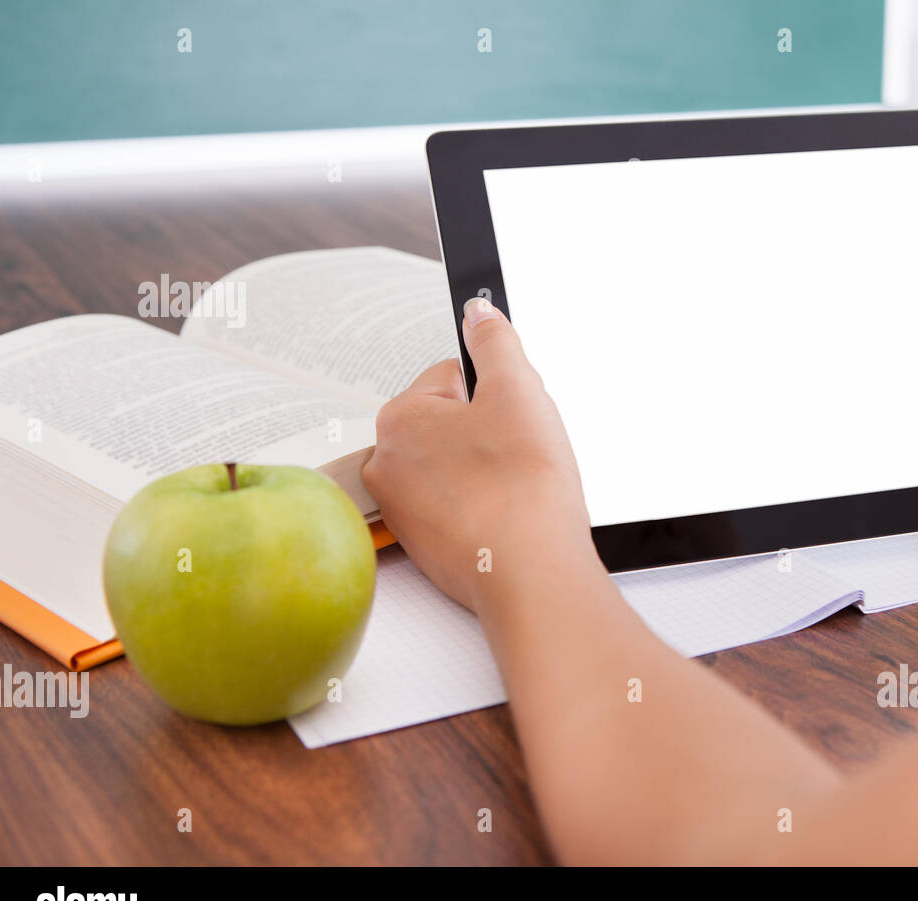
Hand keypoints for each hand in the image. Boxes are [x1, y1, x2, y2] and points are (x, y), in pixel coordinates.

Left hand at [362, 297, 594, 608]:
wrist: (529, 571)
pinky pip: (459, 510)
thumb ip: (495, 341)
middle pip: (451, 424)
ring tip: (514, 488)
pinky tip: (508, 517)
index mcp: (399, 418)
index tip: (515, 415)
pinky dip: (485, 510)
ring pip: (456, 468)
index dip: (497, 393)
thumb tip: (478, 312)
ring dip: (487, 472)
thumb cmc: (520, 487)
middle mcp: (388, 464)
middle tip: (519, 454)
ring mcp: (403, 510)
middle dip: (489, 434)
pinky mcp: (425, 548)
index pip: (453, 377)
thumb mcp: (517, 389)